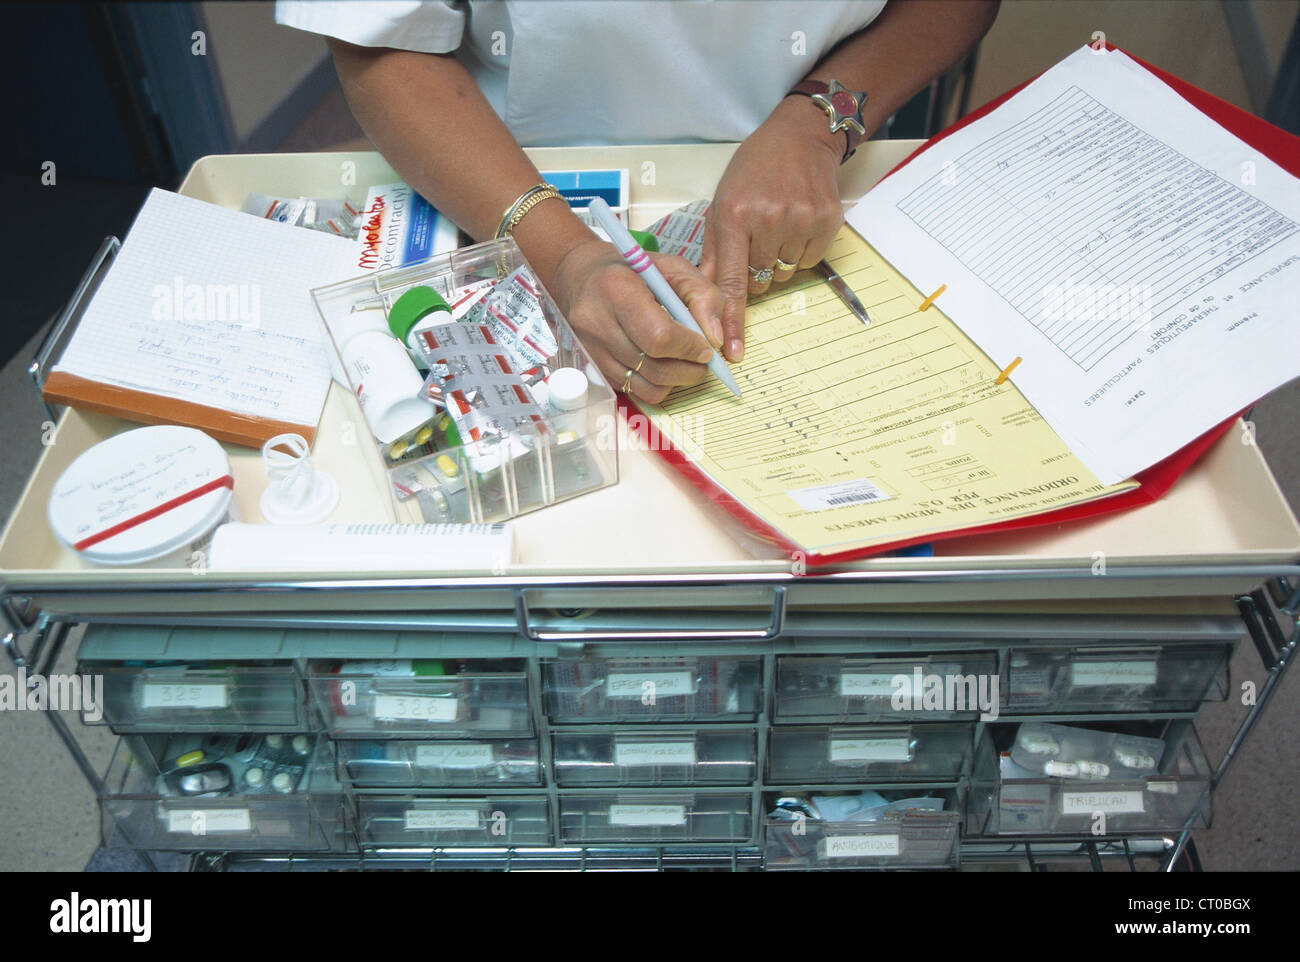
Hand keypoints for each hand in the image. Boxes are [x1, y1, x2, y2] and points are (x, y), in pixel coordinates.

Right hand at [548, 237, 725, 403]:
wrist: (581, 277)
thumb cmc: (633, 270)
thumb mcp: (674, 268)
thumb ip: (702, 296)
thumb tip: (716, 339)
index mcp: (617, 289)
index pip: (659, 336)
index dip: (690, 348)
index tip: (706, 347)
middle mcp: (597, 322)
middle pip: (654, 366)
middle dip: (689, 369)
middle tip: (704, 361)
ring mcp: (591, 349)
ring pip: (646, 385)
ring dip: (676, 381)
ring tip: (687, 363)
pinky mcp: (593, 367)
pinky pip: (635, 390)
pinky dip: (657, 384)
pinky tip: (663, 365)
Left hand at [699, 98, 844, 362]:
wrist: (800, 135)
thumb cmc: (755, 169)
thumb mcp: (722, 202)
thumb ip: (714, 251)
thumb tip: (705, 295)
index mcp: (733, 216)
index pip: (731, 281)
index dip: (731, 320)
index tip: (732, 351)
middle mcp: (767, 219)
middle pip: (759, 282)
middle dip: (754, 272)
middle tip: (756, 240)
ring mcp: (800, 220)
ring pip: (784, 274)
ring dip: (778, 261)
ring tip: (777, 226)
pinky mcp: (826, 220)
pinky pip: (809, 261)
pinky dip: (801, 251)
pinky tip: (797, 223)